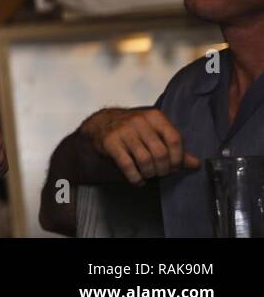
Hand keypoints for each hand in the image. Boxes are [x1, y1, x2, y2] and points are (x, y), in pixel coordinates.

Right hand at [81, 107, 199, 184]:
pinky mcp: (110, 142)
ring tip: (148, 175)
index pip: (174, 138)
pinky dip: (135, 178)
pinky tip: (137, 179)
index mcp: (154, 117)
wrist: (101, 123)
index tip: (174, 166)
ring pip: (144, 160)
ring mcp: (123, 131)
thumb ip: (174, 147)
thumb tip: (195, 163)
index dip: (178, 157)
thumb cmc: (133, 129)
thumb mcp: (155, 132)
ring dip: (149, 174)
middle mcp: (139, 121)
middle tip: (160, 173)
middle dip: (163, 169)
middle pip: (160, 153)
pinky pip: (127, 165)